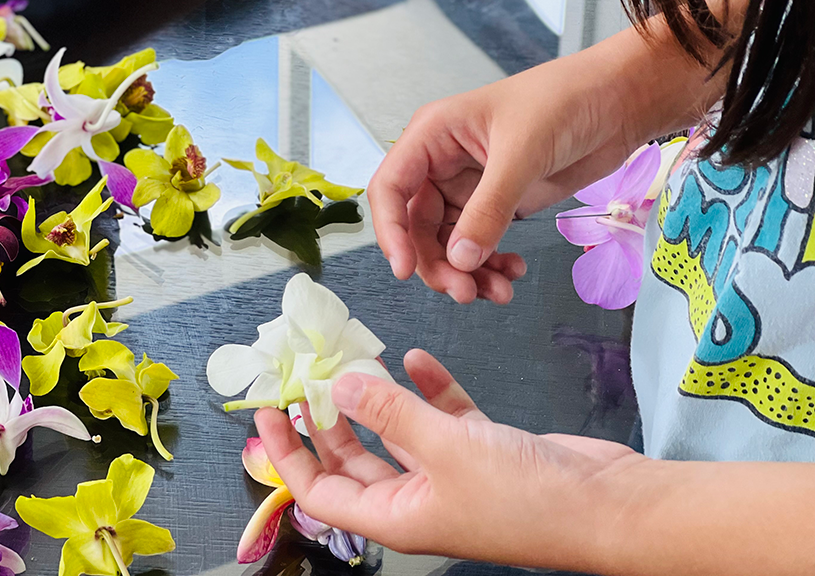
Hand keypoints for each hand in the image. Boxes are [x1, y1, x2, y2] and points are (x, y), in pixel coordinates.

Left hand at [256, 350, 644, 569]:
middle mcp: (418, 498)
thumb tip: (336, 385)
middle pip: (353, 460)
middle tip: (306, 377)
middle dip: (327, 420)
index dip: (288, 455)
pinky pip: (443, 418)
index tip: (267, 413)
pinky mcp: (485, 451)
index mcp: (397, 516)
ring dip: (377, 398)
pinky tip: (417, 358)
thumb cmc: (525, 495)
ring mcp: (452, 474)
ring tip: (354, 358)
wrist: (608, 505)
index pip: (320, 492)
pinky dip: (428, 390)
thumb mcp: (444, 448)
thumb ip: (388, 412)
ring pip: (398, 434)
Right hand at [368, 49, 647, 303]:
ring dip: (466, 272)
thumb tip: (460, 260)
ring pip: (448, 242)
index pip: (390, 188)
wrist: (620, 101)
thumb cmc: (566, 100)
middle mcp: (443, 162)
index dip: (391, 231)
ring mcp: (471, 185)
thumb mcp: (522, 153)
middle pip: (417, 226)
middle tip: (465, 292)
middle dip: (438, 263)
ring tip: (498, 291)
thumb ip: (489, 209)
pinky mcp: (499, 202)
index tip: (405, 270)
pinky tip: (513, 272)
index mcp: (432, 135)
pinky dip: (491, 265)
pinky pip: (480, 244)